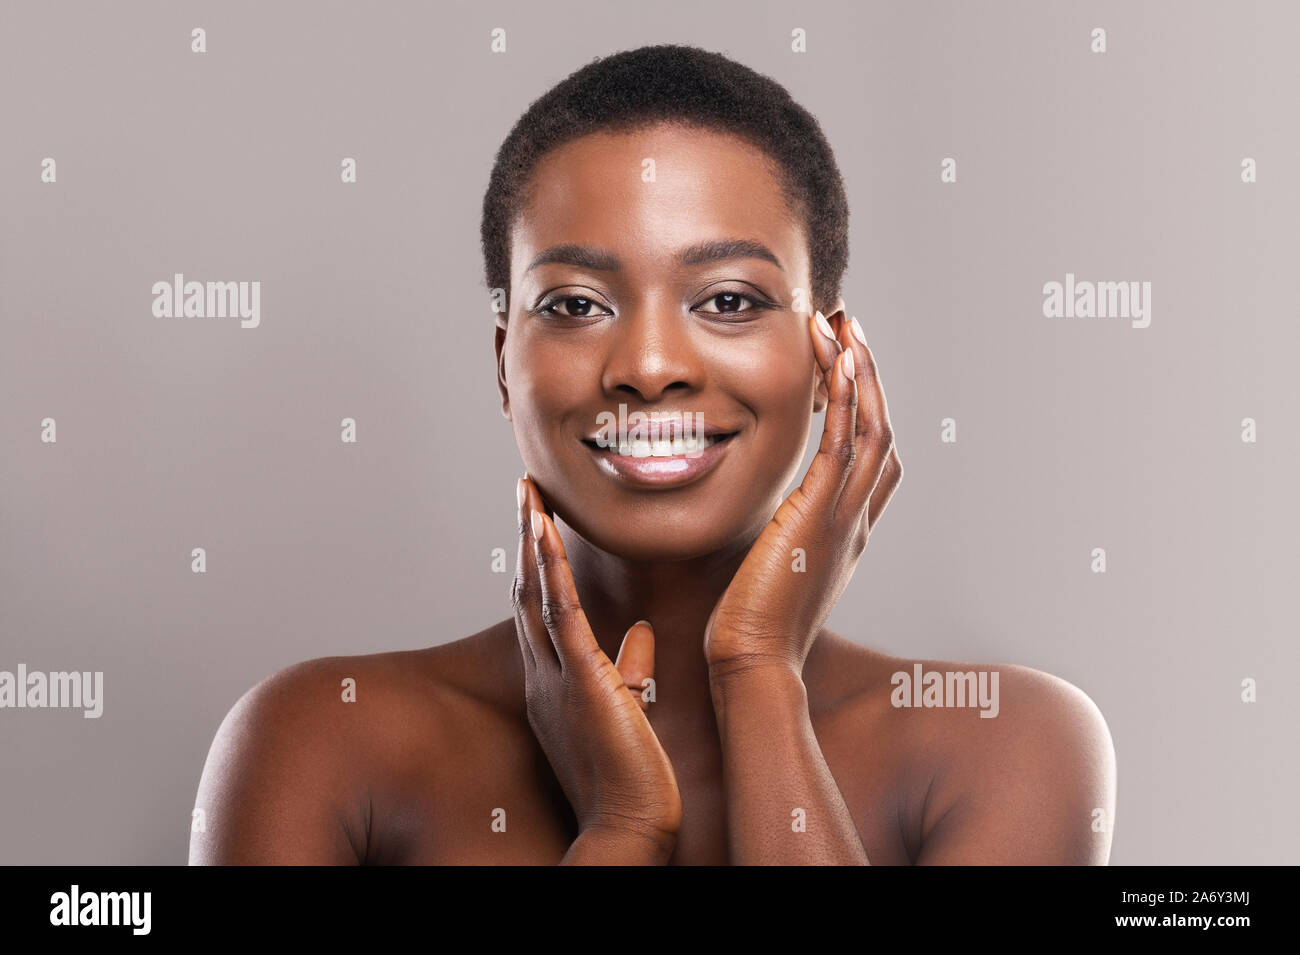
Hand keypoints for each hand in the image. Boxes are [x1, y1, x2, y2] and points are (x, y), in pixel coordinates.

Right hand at [511, 474, 682, 857]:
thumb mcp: (626, 711)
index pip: (541, 609)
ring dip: (532, 540)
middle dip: (526, 538)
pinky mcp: (581, 680)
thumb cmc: (629, 778)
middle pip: (528, 591)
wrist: (629, 826)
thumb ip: (628, 670)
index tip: (539, 520)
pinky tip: (545, 533)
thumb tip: (639, 633)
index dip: (538, 562)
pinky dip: (551, 570)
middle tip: (526, 488)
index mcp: (556, 682)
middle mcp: (545, 675)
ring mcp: (558, 676)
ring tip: (530, 492)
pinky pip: (559, 614)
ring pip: (538, 594)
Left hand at [703, 308, 902, 676]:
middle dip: (868, 374)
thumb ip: (774, 541)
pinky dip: (847, 399)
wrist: (753, 667)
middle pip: (881, 430)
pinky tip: (839, 359)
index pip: (871, 458)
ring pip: (871, 428)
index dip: (866, 406)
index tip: (844, 363)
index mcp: (845, 533)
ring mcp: (843, 518)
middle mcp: (855, 521)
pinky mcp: (818, 517)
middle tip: (849, 325)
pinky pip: (843, 445)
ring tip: (843, 323)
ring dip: (860, 371)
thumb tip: (756, 523)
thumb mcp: (769, 573)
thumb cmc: (748, 630)